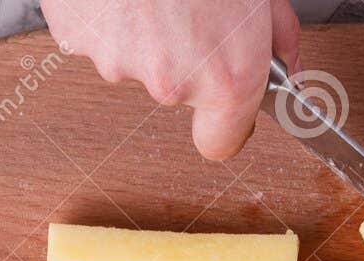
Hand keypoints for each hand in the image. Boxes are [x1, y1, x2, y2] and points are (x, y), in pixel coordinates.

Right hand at [40, 0, 300, 159]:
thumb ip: (278, 37)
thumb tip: (287, 65)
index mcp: (226, 78)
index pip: (219, 144)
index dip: (224, 125)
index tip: (226, 108)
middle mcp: (171, 81)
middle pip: (177, 90)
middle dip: (185, 55)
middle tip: (191, 5)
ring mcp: (118, 61)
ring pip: (134, 58)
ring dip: (144, 29)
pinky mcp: (76, 36)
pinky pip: (97, 33)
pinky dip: (108, 12)